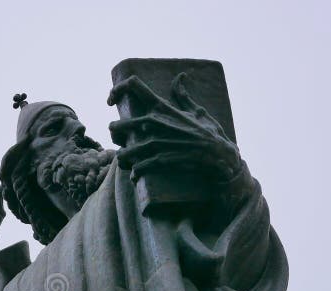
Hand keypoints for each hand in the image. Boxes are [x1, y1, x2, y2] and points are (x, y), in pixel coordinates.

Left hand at [112, 73, 241, 183]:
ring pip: (122, 153)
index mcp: (161, 107)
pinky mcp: (160, 161)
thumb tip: (180, 77)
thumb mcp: (196, 110)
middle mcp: (154, 122)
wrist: (220, 156)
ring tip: (127, 160)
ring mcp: (156, 142)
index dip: (116, 90)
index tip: (111, 101)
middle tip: (120, 140)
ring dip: (122, 158)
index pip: (132, 86)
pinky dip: (135, 173)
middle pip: (116, 126)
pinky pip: (136, 169)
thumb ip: (182, 95)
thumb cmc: (209, 132)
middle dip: (115, 134)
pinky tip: (136, 174)